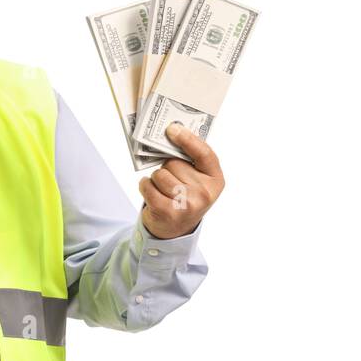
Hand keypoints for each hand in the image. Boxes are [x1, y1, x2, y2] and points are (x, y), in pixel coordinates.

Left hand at [137, 122, 224, 238]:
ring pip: (159, 174)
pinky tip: (151, 193)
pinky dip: (145, 186)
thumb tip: (172, 133)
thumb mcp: (196, 181)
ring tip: (162, 189)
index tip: (172, 128)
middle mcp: (204, 193)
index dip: (187, 139)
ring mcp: (187, 204)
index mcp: (215, 181)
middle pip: (174, 163)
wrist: (175, 231)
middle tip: (170, 181)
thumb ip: (190, 160)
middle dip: (167, 167)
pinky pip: (148, 186)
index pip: (204, 153)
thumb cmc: (184, 197)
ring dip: (155, 178)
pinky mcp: (168, 212)